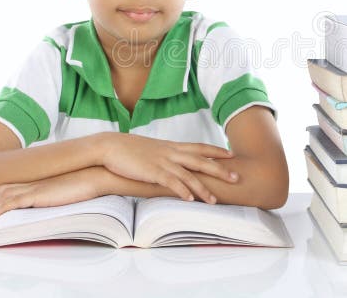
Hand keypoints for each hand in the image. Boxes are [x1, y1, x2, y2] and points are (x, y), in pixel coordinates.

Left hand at [0, 168, 100, 221]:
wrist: (96, 176)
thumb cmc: (88, 184)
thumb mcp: (71, 190)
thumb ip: (61, 195)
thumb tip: (61, 202)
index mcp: (43, 182)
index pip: (15, 186)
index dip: (3, 197)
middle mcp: (36, 182)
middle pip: (5, 188)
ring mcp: (36, 187)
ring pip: (5, 194)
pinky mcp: (38, 193)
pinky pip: (13, 201)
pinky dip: (1, 209)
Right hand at [100, 133, 238, 204]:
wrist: (110, 146)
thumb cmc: (130, 150)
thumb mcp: (153, 150)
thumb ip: (166, 155)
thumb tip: (174, 162)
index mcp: (172, 146)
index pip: (199, 147)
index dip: (216, 151)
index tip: (231, 154)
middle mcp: (171, 153)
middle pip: (201, 160)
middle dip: (220, 169)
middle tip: (236, 177)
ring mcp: (162, 162)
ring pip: (188, 175)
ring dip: (202, 189)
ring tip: (214, 201)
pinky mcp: (152, 172)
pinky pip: (171, 182)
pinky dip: (182, 191)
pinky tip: (190, 200)